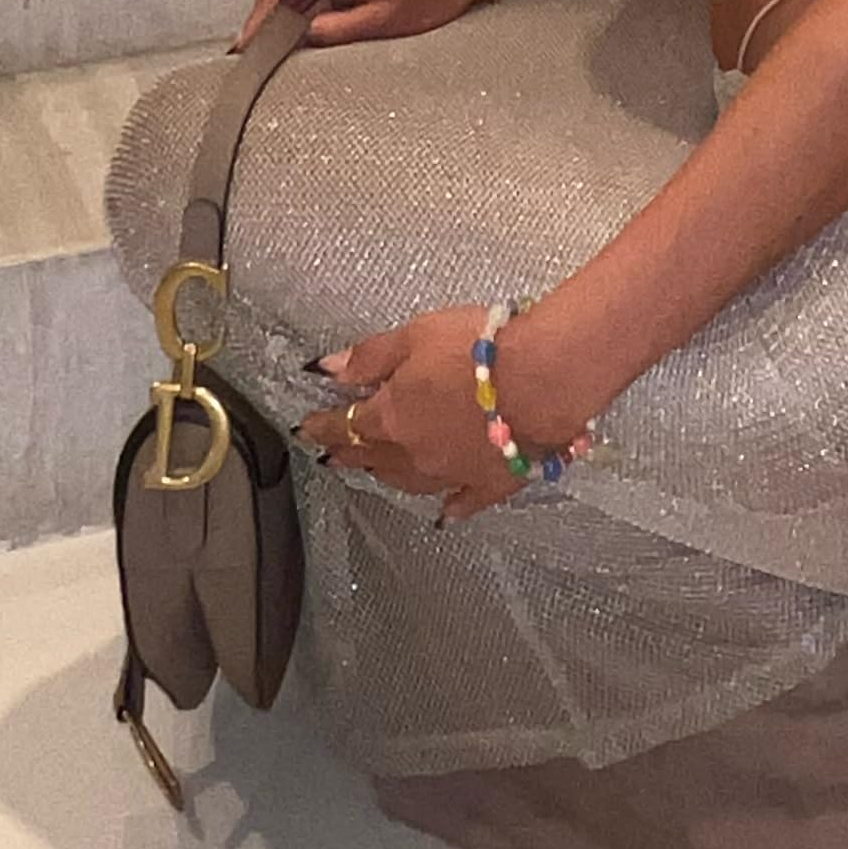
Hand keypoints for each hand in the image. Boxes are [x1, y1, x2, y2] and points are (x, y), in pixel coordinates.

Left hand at [295, 309, 524, 520]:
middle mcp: (415, 454)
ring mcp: (453, 474)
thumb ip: (370, 357)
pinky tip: (445, 513)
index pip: (345, 424)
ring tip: (376, 472)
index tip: (305, 428)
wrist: (542, 379)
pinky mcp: (493, 482)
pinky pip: (464, 502)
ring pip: (409, 481)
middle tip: (332, 455)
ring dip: (388, 475)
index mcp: (391, 418)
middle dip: (348, 453)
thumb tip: (327, 371)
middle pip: (373, 457)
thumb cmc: (478, 348)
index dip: (322, 425)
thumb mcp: (414, 335)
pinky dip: (450, 507)